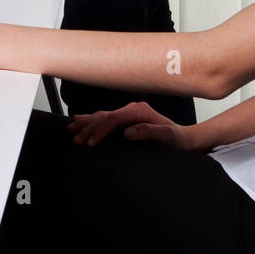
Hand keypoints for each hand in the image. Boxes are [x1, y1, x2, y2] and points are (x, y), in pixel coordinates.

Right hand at [67, 101, 191, 148]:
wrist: (184, 139)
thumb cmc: (177, 140)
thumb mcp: (168, 136)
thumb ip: (150, 132)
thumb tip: (128, 132)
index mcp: (139, 111)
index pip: (113, 119)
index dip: (100, 131)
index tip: (90, 144)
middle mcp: (132, 109)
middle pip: (104, 116)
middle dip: (88, 128)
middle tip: (75, 140)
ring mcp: (128, 113)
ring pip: (101, 116)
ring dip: (85, 123)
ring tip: (70, 130)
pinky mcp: (126, 119)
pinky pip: (104, 117)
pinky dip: (90, 119)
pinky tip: (79, 120)